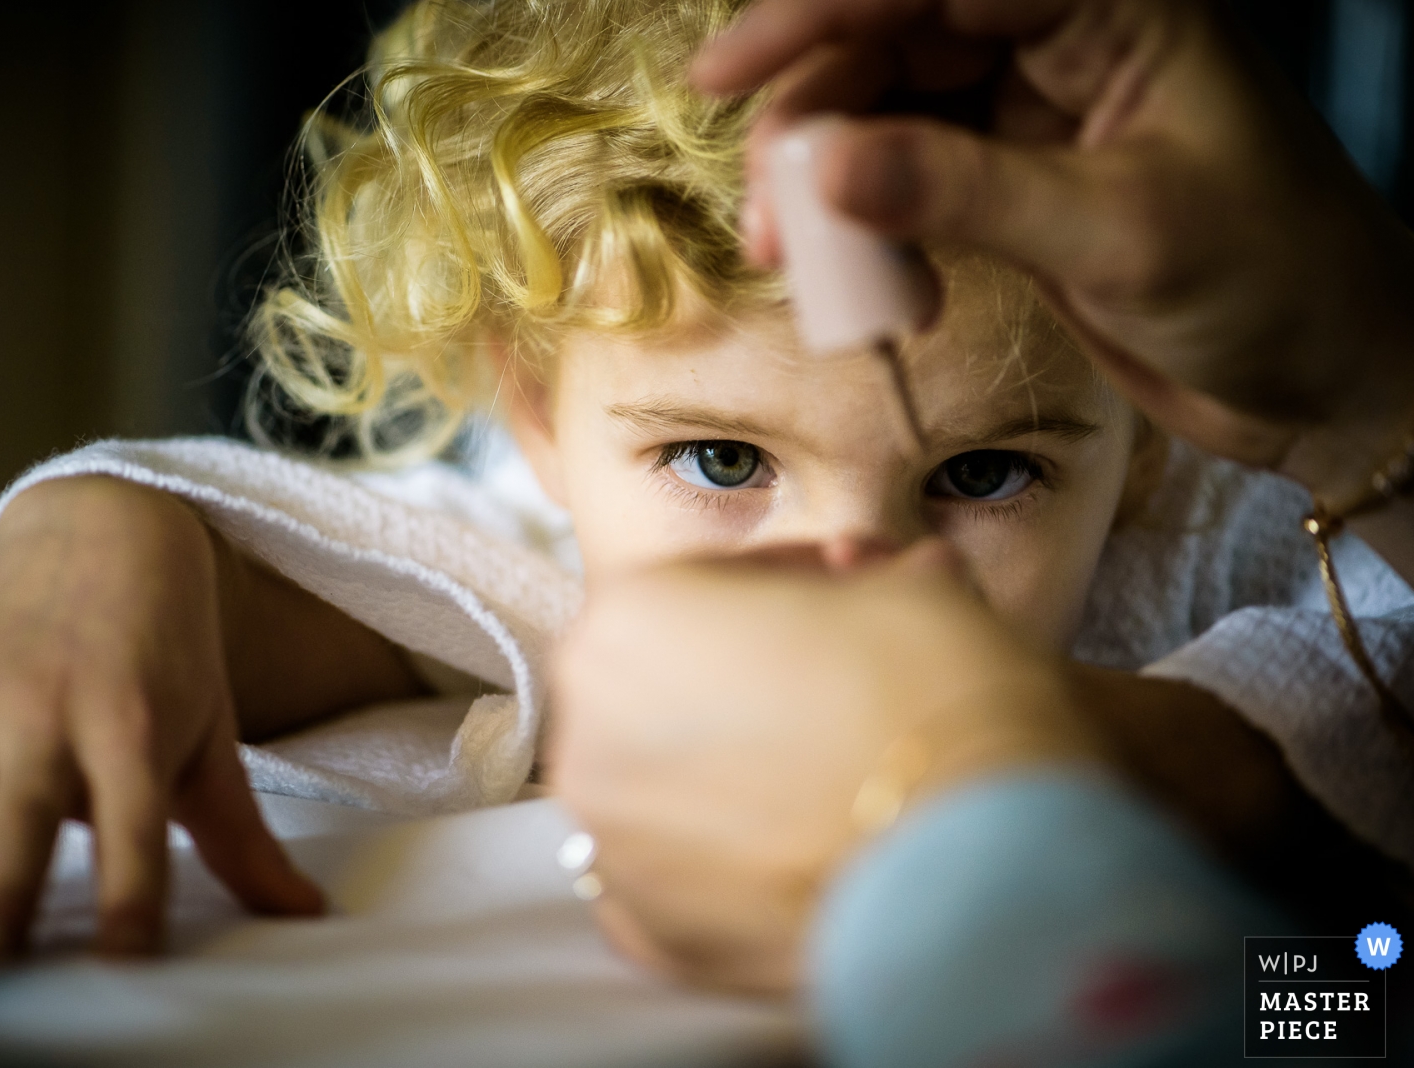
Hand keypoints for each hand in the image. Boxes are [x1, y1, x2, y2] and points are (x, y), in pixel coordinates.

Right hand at [0, 477, 322, 960]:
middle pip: (25, 818)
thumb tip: (300, 911)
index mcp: (136, 726)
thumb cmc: (165, 650)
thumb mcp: (210, 734)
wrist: (104, 533)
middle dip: (4, 897)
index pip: (136, 831)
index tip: (120, 960)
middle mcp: (53, 709)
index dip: (129, 898)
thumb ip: (241, 835)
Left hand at [549, 541, 1105, 991]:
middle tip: (833, 686)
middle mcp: (587, 728)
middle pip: (668, 685)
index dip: (788, 583)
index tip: (846, 598)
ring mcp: (611, 840)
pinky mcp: (649, 931)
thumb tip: (896, 577)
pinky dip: (725, 865)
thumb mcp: (910, 589)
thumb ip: (871, 575)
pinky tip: (794, 851)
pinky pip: (678, 879)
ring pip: (664, 785)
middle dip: (743, 677)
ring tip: (823, 773)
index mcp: (628, 618)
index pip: (703, 582)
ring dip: (729, 770)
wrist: (985, 856)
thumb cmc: (935, 699)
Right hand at [694, 0, 1413, 506]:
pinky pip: (906, 186)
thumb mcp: (1119, 234)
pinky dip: (876, 240)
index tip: (725, 74)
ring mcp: (1031, 111)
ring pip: (883, 117)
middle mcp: (1060, 38)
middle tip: (772, 228)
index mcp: (1110, 2)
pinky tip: (893, 299)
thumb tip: (820, 170)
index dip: (818, 14)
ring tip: (810, 277)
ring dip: (831, 195)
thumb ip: (966, 193)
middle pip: (890, 44)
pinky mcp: (1012, 183)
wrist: (1325, 378)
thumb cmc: (1270, 283)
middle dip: (813, 127)